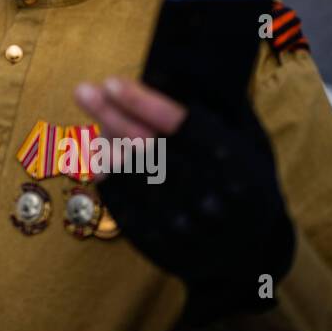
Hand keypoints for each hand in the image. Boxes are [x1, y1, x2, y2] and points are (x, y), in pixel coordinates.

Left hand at [74, 75, 294, 323]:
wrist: (248, 255)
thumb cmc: (244, 183)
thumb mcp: (248, 145)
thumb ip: (215, 114)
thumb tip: (166, 75)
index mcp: (238, 167)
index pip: (183, 127)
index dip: (143, 104)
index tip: (111, 82)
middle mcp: (210, 198)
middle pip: (149, 148)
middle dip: (112, 115)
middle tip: (83, 91)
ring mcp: (182, 226)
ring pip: (129, 175)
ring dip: (105, 144)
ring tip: (93, 124)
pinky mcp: (159, 243)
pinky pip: (121, 203)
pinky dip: (106, 176)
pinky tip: (97, 156)